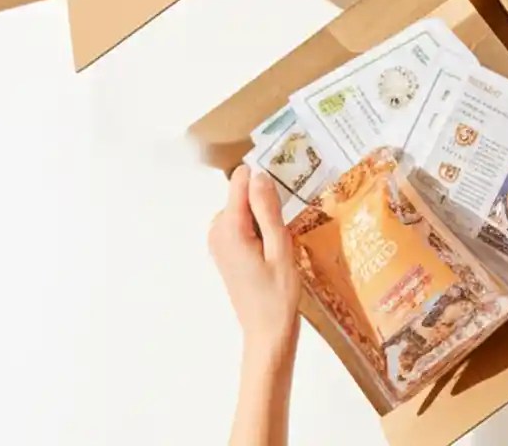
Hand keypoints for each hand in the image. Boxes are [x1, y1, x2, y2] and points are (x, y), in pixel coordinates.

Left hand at [209, 166, 301, 357]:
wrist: (266, 333)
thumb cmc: (278, 295)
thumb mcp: (280, 249)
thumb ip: (268, 210)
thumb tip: (259, 174)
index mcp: (229, 228)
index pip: (241, 181)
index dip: (265, 179)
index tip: (288, 187)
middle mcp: (217, 230)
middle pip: (243, 195)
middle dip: (267, 200)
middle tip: (291, 222)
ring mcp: (218, 241)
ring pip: (244, 209)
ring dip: (265, 217)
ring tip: (285, 239)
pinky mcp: (225, 251)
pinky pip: (243, 224)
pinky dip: (259, 229)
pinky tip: (276, 248)